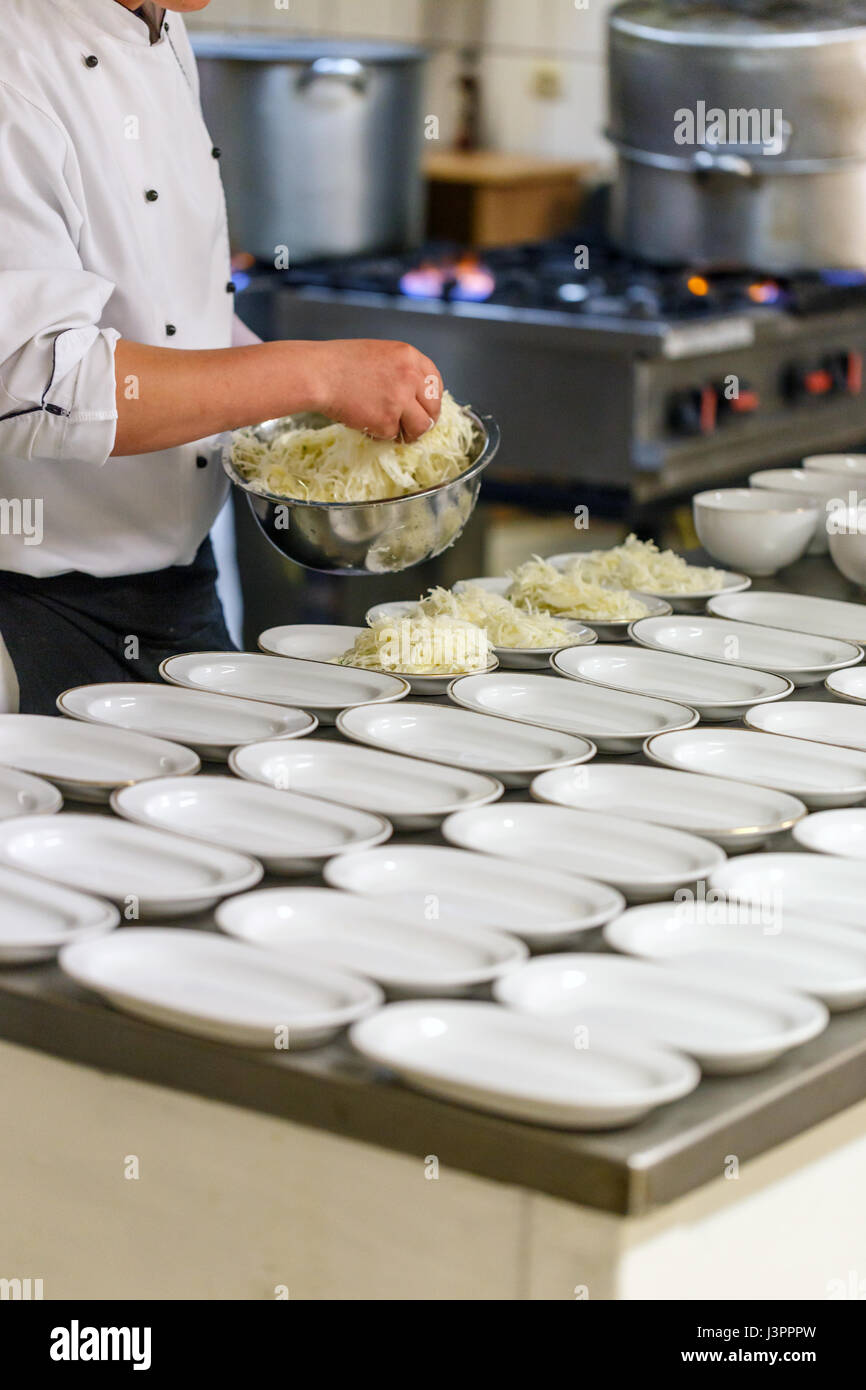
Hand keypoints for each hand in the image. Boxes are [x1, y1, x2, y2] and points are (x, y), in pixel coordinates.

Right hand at [307, 339, 442, 441]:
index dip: (431, 399)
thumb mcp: (379, 354)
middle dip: (426, 420)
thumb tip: (413, 395)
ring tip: (395, 433)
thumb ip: (400, 370)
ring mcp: (400, 399)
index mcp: (409, 356)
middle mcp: (410, 376)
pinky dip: (382, 433)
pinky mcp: (387, 420)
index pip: (436, 382)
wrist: (319, 374)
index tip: (426, 409)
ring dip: (410, 433)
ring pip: (421, 427)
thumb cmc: (340, 363)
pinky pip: (393, 435)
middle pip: (433, 407)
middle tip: (414, 428)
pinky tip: (367, 423)